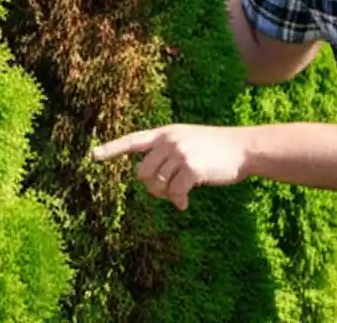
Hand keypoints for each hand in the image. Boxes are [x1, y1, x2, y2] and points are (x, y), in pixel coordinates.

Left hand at [92, 124, 250, 210]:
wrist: (244, 148)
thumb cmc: (218, 148)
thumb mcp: (190, 142)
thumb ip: (169, 155)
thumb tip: (154, 185)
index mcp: (166, 132)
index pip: (133, 140)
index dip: (112, 149)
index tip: (92, 156)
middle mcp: (169, 140)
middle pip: (142, 173)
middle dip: (152, 187)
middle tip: (169, 191)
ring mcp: (180, 153)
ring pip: (156, 185)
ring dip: (165, 196)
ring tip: (179, 195)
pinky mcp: (191, 168)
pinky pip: (174, 193)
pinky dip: (178, 202)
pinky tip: (186, 204)